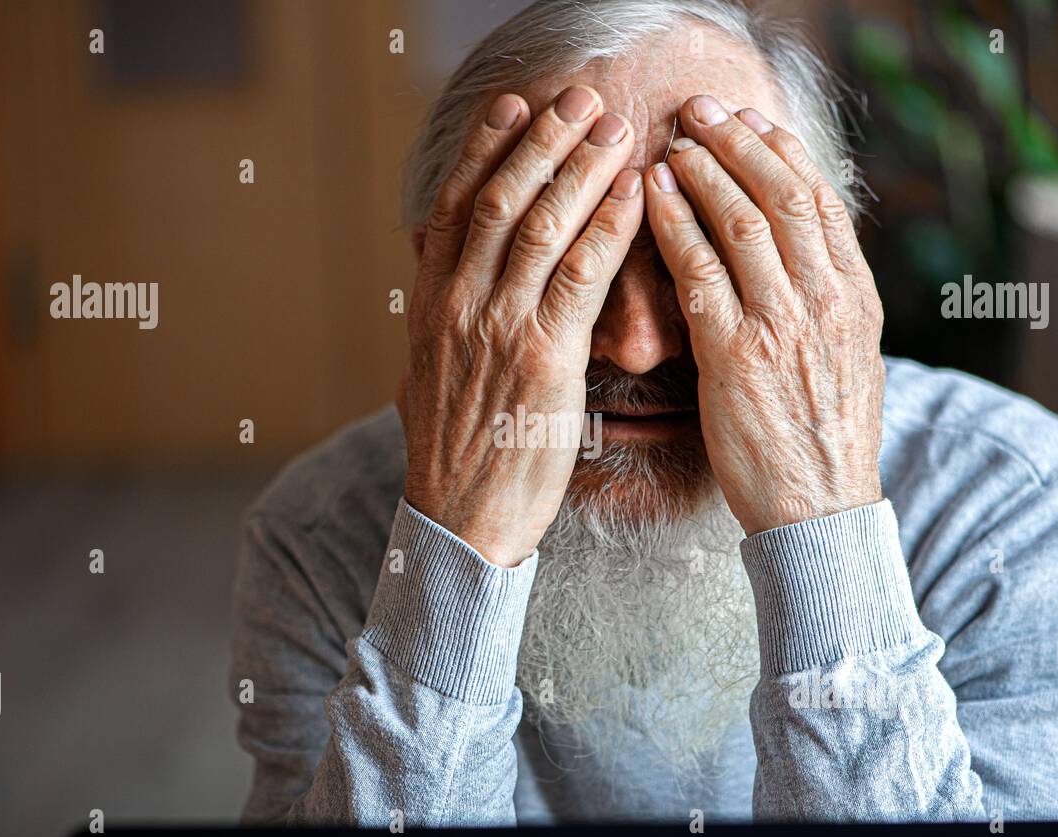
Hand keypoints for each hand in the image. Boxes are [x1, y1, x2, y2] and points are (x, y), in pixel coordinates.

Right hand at [400, 86, 641, 565]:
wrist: (461, 519)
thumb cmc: (455, 457)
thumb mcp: (423, 380)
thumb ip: (433, 329)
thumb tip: (430, 291)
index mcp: (431, 306)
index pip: (453, 208)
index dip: (484, 152)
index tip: (511, 108)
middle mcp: (460, 304)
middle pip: (500, 199)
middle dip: (541, 140)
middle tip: (576, 96)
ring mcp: (499, 327)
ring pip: (540, 223)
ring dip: (579, 166)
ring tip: (611, 125)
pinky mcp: (543, 357)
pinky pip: (581, 274)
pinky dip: (608, 225)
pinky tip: (633, 193)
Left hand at [644, 95, 884, 534]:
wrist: (820, 511)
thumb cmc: (825, 442)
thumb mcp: (849, 360)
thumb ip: (828, 303)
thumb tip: (805, 257)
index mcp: (856, 298)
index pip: (821, 200)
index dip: (780, 152)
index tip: (750, 122)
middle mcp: (826, 300)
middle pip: (781, 193)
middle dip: (737, 141)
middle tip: (701, 109)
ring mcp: (783, 325)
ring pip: (741, 220)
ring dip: (701, 170)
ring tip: (670, 140)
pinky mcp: (735, 356)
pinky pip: (700, 271)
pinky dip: (674, 223)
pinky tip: (650, 196)